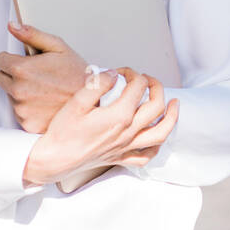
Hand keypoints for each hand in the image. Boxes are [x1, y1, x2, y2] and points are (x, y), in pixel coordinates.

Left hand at [0, 21, 89, 133]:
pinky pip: (20, 113)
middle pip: (1, 79)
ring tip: (44, 90)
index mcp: (21, 69)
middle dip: (14, 75)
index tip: (24, 62)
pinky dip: (29, 109)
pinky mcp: (28, 124)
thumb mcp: (57, 47)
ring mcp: (22, 109)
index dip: (11, 59)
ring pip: (11, 96)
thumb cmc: (77, 73)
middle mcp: (18, 90)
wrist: (94, 100)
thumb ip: (31, 35)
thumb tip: (12, 26)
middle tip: (36, 76)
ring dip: (22, 92)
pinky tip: (45, 103)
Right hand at [22, 68, 179, 186]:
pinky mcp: (121, 158)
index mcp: (118, 116)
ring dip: (171, 117)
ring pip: (160, 133)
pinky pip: (147, 155)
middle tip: (147, 79)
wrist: (54, 159)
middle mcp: (127, 133)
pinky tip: (157, 135)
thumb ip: (98, 85)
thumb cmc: (63, 132)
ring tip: (174, 104)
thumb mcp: (77, 102)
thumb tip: (114, 74)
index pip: (137, 88)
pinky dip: (157, 145)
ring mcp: (126, 147)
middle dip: (155, 87)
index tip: (122, 71)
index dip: (132, 73)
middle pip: (155, 106)